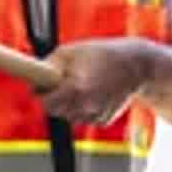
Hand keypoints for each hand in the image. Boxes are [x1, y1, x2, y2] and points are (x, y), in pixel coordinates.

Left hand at [34, 39, 152, 125]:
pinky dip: (84, 108)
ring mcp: (95, 115)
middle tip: (61, 83)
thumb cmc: (103, 54)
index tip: (41, 86)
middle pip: (56, 111)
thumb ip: (49, 64)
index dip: (41, 93)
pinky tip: (94, 92)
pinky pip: (84, 118)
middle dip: (54, 98)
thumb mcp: (71, 51)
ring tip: (81, 84)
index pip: (45, 102)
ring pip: (69, 116)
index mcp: (75, 88)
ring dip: (69, 104)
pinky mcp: (103, 120)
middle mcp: (86, 106)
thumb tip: (35, 74)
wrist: (136, 66)